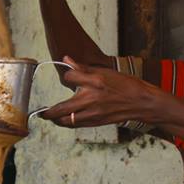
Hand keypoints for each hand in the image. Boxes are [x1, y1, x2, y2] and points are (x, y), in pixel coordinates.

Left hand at [37, 57, 161, 127]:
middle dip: (48, 113)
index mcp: (92, 83)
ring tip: (50, 117)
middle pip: (61, 109)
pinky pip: (78, 124)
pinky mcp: (97, 122)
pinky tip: (66, 120)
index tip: (68, 75)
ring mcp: (93, 113)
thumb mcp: (106, 72)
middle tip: (41, 113)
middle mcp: (89, 100)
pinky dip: (69, 123)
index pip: (69, 78)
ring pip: (67, 120)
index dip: (68, 75)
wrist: (143, 103)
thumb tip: (66, 59)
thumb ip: (83, 68)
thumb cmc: (127, 86)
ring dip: (57, 120)